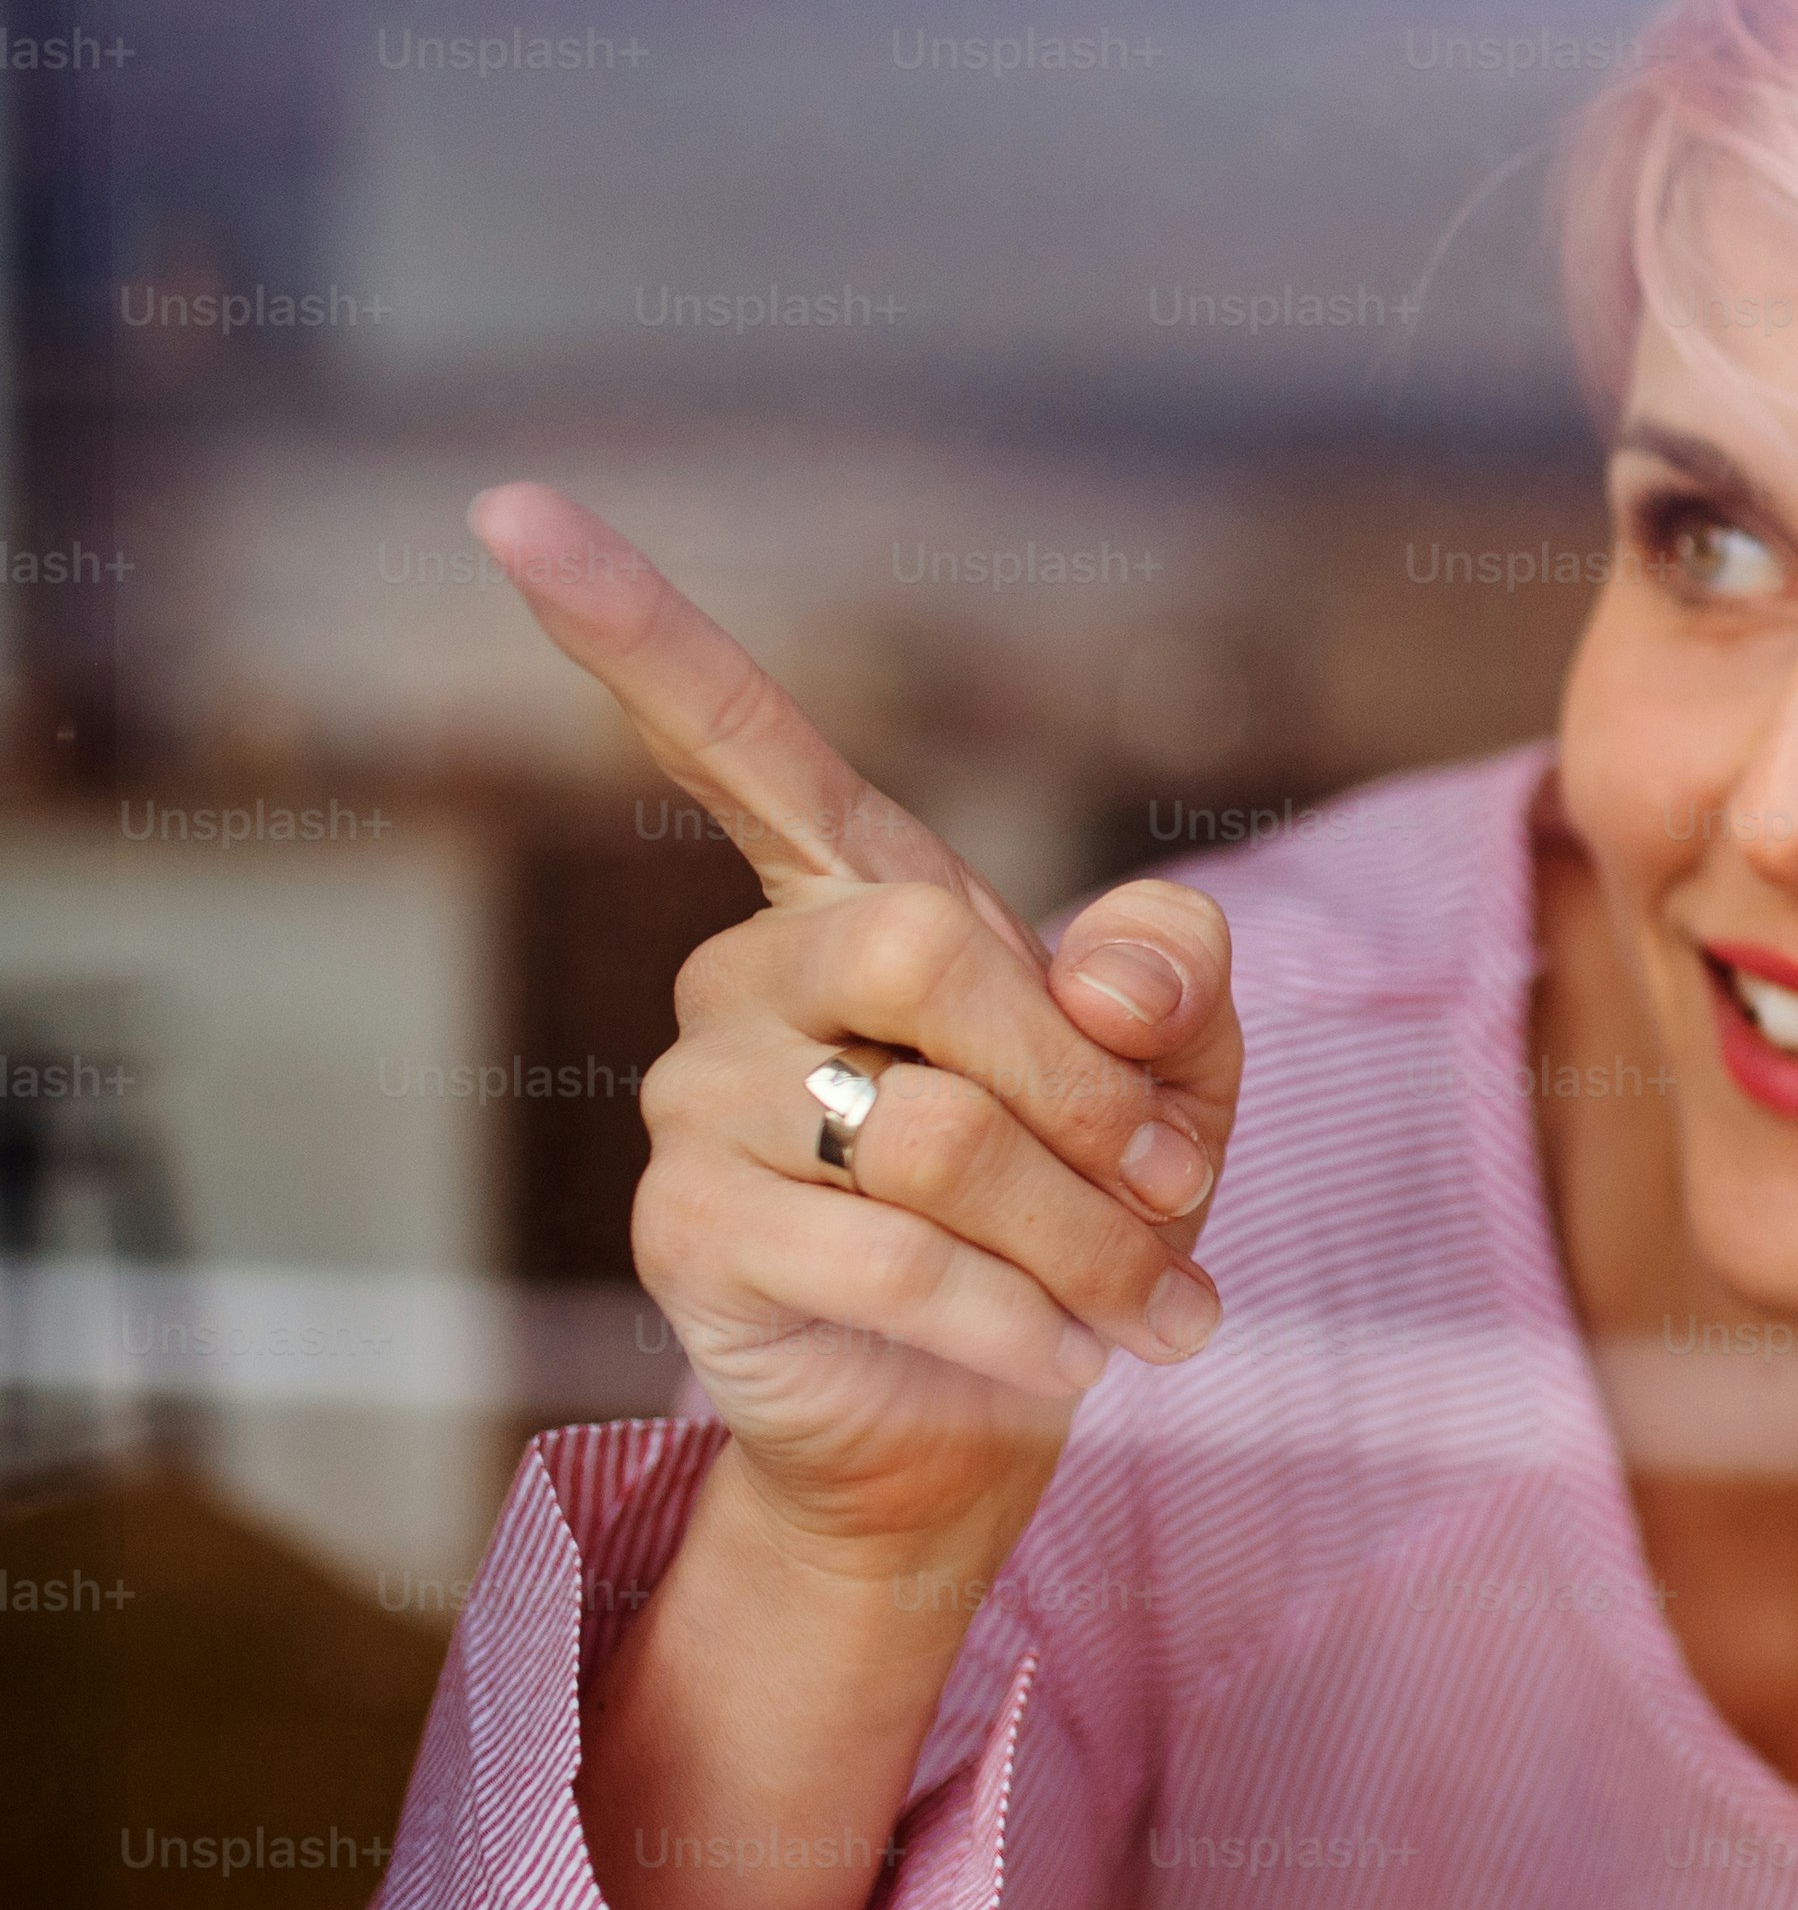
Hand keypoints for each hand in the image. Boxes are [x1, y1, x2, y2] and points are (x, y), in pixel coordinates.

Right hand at [479, 481, 1243, 1582]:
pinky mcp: (687, 1231)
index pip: (734, 738)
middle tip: (1176, 1180)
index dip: (632, 629)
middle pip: (924, 955)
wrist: (1000, 1402)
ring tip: (1149, 1302)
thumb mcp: (1174, 1068)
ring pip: (928, 1135)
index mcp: (856, 895)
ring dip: (1082, 1234)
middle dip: (1086, 1088)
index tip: (509, 507)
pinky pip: (886, 1256)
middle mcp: (747, 974)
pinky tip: (1068, 1359)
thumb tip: (1109, 983)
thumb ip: (1173, 982)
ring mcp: (695, 1098)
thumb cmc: (1083, 1198)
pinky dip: (1017, 1319)